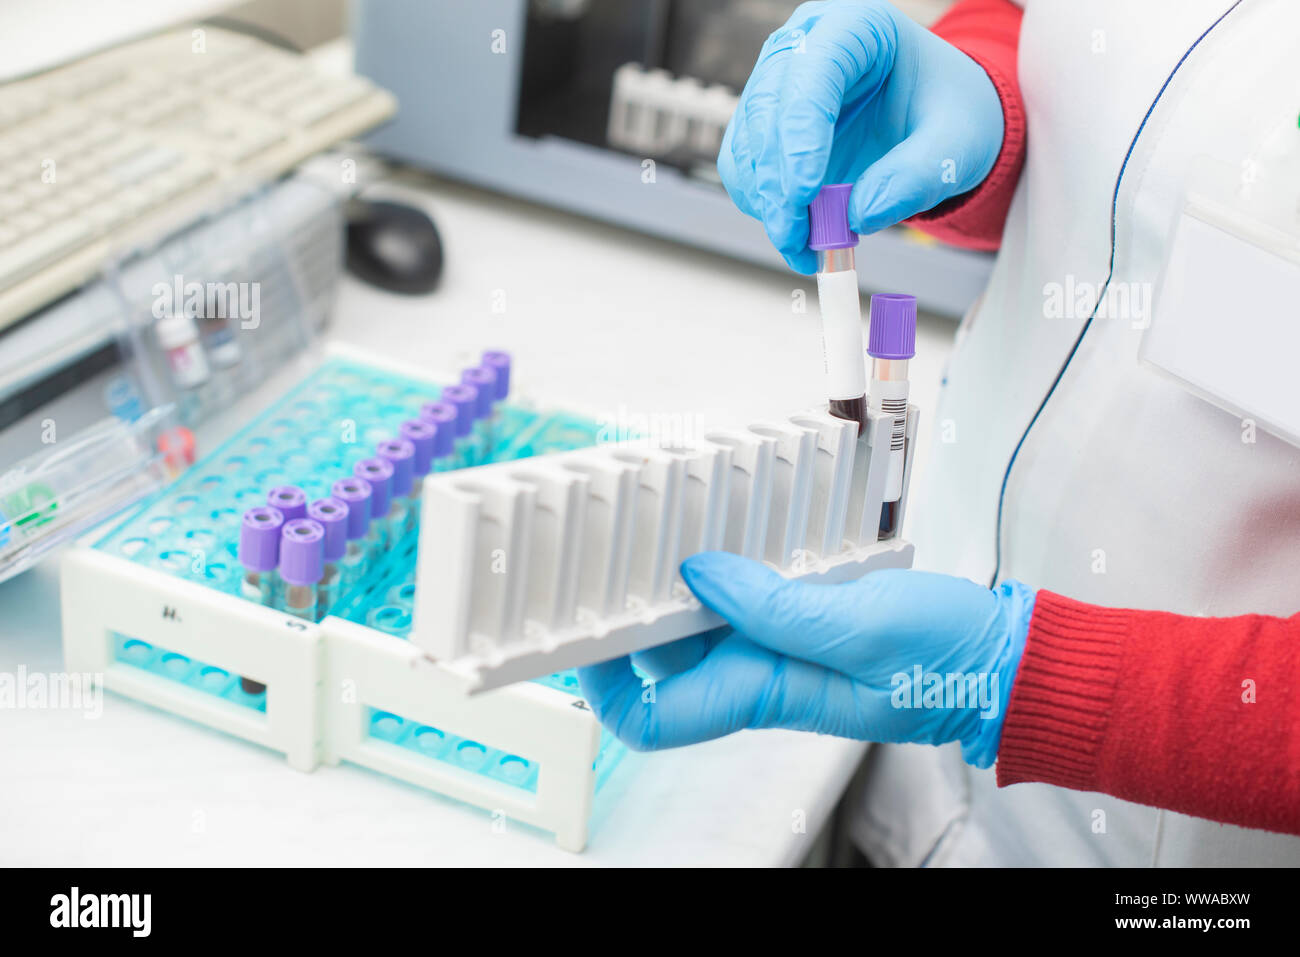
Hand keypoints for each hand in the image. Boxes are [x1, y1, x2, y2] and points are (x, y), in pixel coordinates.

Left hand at [577, 552, 1034, 767]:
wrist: (997, 655)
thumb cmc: (942, 657)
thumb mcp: (859, 629)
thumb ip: (774, 607)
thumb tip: (695, 577)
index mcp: (761, 691)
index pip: (651, 717)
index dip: (603, 684)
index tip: (582, 632)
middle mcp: (756, 672)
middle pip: (660, 654)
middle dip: (633, 605)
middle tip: (618, 546)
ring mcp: (775, 645)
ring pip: (698, 615)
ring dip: (679, 574)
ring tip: (667, 522)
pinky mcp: (798, 617)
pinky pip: (743, 592)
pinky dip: (729, 560)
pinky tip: (733, 523)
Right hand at [718, 0, 1003, 272]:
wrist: (938, 119)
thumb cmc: (949, 112)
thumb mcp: (955, 144)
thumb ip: (916, 177)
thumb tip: (858, 215)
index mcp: (857, 26)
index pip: (811, 72)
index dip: (800, 136)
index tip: (804, 195)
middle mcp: (805, 46)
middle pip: (767, 110)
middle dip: (776, 183)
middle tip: (797, 237)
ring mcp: (778, 84)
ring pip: (747, 143)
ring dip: (766, 201)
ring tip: (804, 245)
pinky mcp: (764, 124)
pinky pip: (745, 167)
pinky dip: (763, 205)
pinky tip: (796, 232)